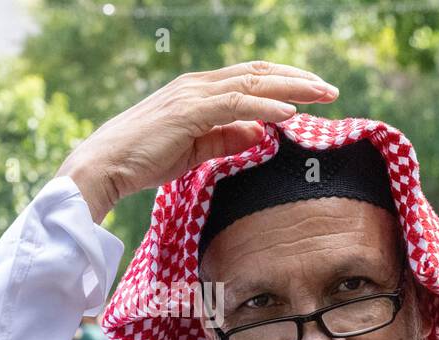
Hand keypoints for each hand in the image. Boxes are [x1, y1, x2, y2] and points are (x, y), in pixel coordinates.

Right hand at [55, 61, 338, 222]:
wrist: (107, 165)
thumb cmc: (148, 158)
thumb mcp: (198, 149)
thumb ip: (228, 138)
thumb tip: (261, 134)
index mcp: (201, 91)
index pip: (251, 78)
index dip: (286, 82)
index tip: (316, 93)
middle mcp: (198, 85)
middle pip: (258, 74)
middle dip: (298, 81)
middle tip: (331, 90)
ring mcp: (192, 95)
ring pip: (251, 84)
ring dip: (291, 90)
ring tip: (321, 95)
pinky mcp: (188, 113)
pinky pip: (234, 105)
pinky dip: (264, 108)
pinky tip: (289, 115)